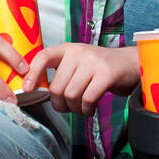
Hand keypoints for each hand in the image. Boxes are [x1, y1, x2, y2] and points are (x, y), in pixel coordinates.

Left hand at [23, 43, 141, 114]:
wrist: (132, 64)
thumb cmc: (101, 69)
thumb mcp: (79, 64)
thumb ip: (61, 73)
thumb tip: (38, 91)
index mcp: (68, 49)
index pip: (43, 57)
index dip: (32, 74)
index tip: (27, 89)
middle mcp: (79, 52)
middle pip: (57, 87)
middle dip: (61, 105)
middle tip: (70, 107)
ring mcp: (93, 62)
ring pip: (71, 95)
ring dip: (75, 109)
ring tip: (82, 107)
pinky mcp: (107, 74)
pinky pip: (87, 99)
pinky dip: (87, 109)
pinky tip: (90, 108)